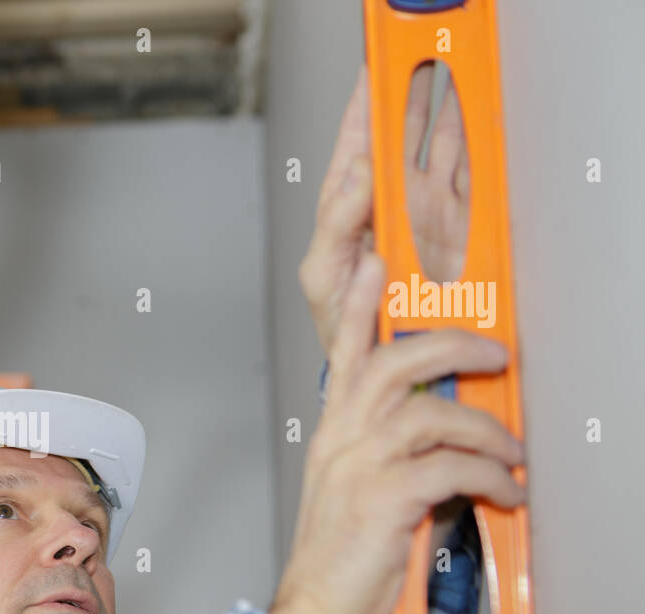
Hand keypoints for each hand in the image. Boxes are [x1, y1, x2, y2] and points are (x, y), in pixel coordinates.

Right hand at [269, 252, 523, 613]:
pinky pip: (451, 468)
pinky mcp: (382, 500)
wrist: (314, 612)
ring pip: (432, 413)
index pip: (345, 354)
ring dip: (487, 430)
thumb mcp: (360, 491)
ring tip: (512, 455)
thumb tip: (449, 432)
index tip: (374, 263)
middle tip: (494, 352)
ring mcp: (358, 467)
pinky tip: (505, 493)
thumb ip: (394, 452)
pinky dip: (490, 478)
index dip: (359, 305)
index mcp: (333, 433)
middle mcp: (341, 440)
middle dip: (451, 346)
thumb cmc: (341, 557)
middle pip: (393, 361)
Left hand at [299, 62, 470, 357]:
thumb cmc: (342, 320)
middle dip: (411, 97)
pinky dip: (480, 151)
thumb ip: (337, 221)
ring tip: (456, 77)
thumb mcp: (323, 272)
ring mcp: (425, 214)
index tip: (374, 74)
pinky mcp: (459, 230)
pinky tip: (482, 125)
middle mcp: (389, 203)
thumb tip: (358, 173)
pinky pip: (473, 181)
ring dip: (450, 114)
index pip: (357, 144)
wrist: (381, 361)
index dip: (365, 107)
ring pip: (442, 149)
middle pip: (403, 137)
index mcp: (349, 206)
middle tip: (421, 62)